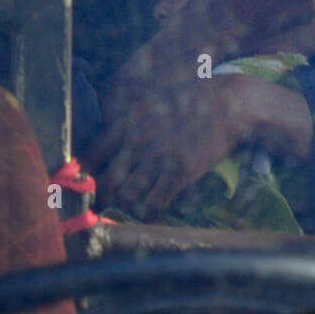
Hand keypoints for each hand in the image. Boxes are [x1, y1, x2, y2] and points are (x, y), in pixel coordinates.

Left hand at [85, 74, 312, 219]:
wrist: (229, 103)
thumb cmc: (194, 99)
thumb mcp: (153, 100)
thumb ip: (132, 121)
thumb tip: (115, 140)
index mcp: (128, 122)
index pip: (92, 156)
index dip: (85, 176)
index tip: (86, 186)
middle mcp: (137, 141)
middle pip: (106, 181)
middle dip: (104, 198)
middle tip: (105, 206)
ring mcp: (157, 158)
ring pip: (128, 197)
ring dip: (128, 207)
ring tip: (131, 210)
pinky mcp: (178, 172)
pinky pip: (153, 204)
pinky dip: (149, 213)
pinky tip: (152, 213)